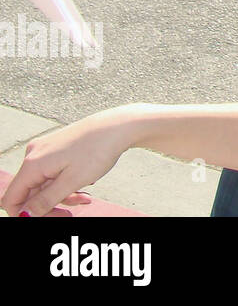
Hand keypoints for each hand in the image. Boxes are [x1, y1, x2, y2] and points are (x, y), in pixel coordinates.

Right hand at [0, 107, 138, 217]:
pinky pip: (53, 174)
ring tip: (84, 200)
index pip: (12, 198)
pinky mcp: (57, 148)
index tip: (50, 217)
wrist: (119, 126)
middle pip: (29, 193)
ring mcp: (45, 150)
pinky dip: (66, 184)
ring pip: (44, 185)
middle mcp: (34, 155)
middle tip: (70, 214)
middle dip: (49, 206)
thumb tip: (24, 214)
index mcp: (33, 164)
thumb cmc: (98, 150)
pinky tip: (84, 188)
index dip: (26, 214)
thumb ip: (46, 200)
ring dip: (61, 196)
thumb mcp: (72, 181)